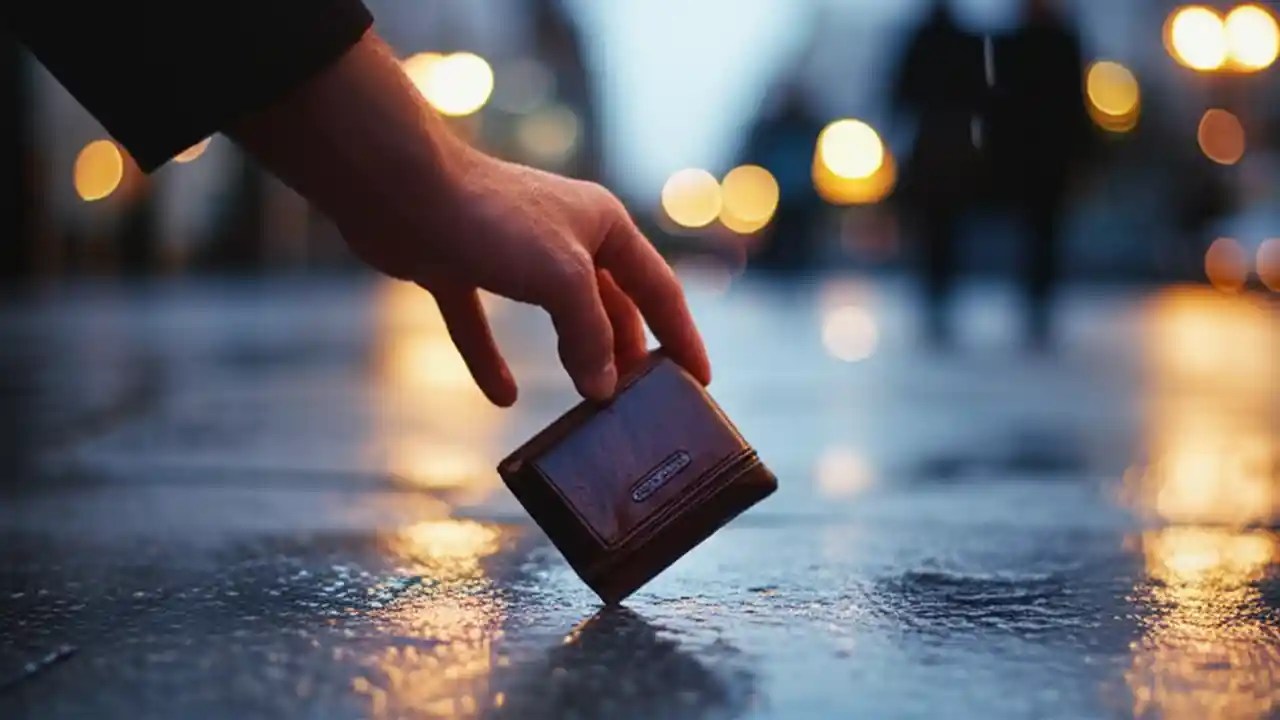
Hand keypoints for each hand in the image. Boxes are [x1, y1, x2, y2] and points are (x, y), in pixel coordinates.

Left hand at [344, 151, 710, 406]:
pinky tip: (500, 396)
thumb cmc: (491, 218)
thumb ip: (590, 335)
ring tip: (589, 399)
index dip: (681, 335)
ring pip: (554, 313)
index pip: (658, 288)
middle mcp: (562, 235)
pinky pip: (481, 325)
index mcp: (602, 225)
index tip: (699, 380)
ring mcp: (508, 252)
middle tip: (638, 399)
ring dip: (574, 353)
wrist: (398, 187)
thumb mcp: (562, 278)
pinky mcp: (458, 268)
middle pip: (609, 302)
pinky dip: (491, 361)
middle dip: (625, 350)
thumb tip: (602, 388)